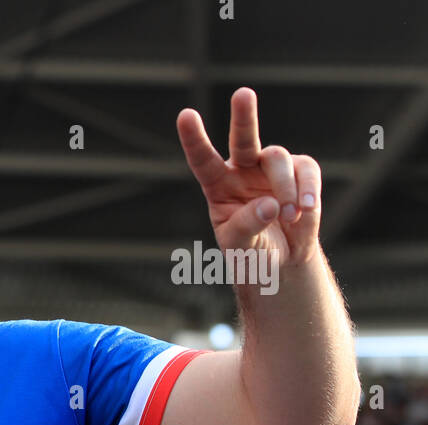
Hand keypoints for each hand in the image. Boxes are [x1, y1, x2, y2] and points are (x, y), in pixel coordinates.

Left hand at [177, 87, 320, 267]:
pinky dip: (308, 189)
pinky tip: (306, 210)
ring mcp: (271, 169)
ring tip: (288, 216)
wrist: (282, 261)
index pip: (203, 160)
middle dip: (243, 116)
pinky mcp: (300, 171)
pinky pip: (306, 169)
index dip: (194, 139)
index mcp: (218, 186)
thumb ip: (248, 225)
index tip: (185, 115)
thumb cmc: (250, 252)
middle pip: (243, 139)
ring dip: (284, 187)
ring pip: (278, 158)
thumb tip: (270, 204)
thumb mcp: (240, 246)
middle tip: (243, 94)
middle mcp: (242, 171)